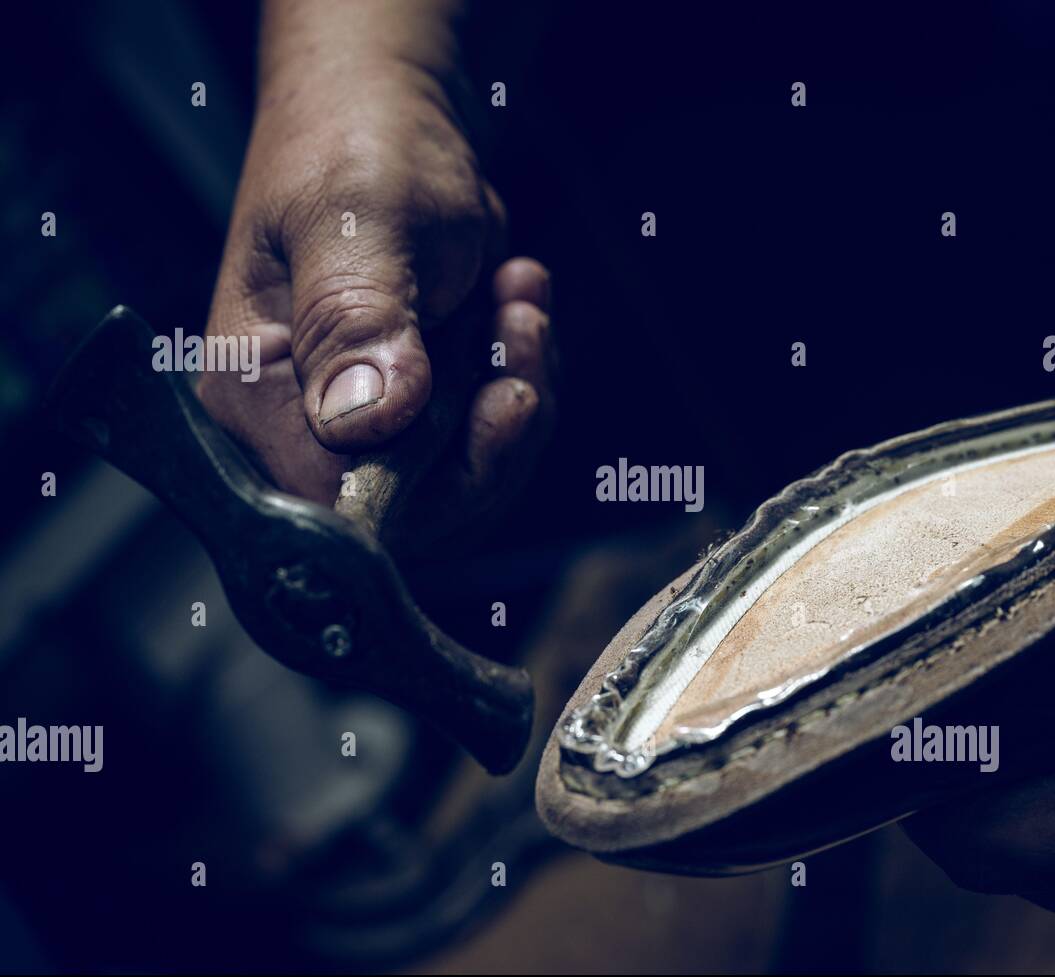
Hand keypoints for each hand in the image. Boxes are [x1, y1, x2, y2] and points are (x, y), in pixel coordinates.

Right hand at [196, 48, 553, 534]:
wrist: (393, 112)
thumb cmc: (355, 147)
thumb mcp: (358, 220)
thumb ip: (357, 320)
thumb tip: (368, 422)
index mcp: (254, 395)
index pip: (344, 502)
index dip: (437, 478)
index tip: (499, 398)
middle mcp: (302, 426)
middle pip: (420, 508)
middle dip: (494, 432)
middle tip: (520, 327)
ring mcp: (366, 421)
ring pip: (468, 479)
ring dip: (517, 390)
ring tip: (517, 298)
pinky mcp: (419, 408)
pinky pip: (490, 439)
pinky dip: (520, 375)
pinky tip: (514, 299)